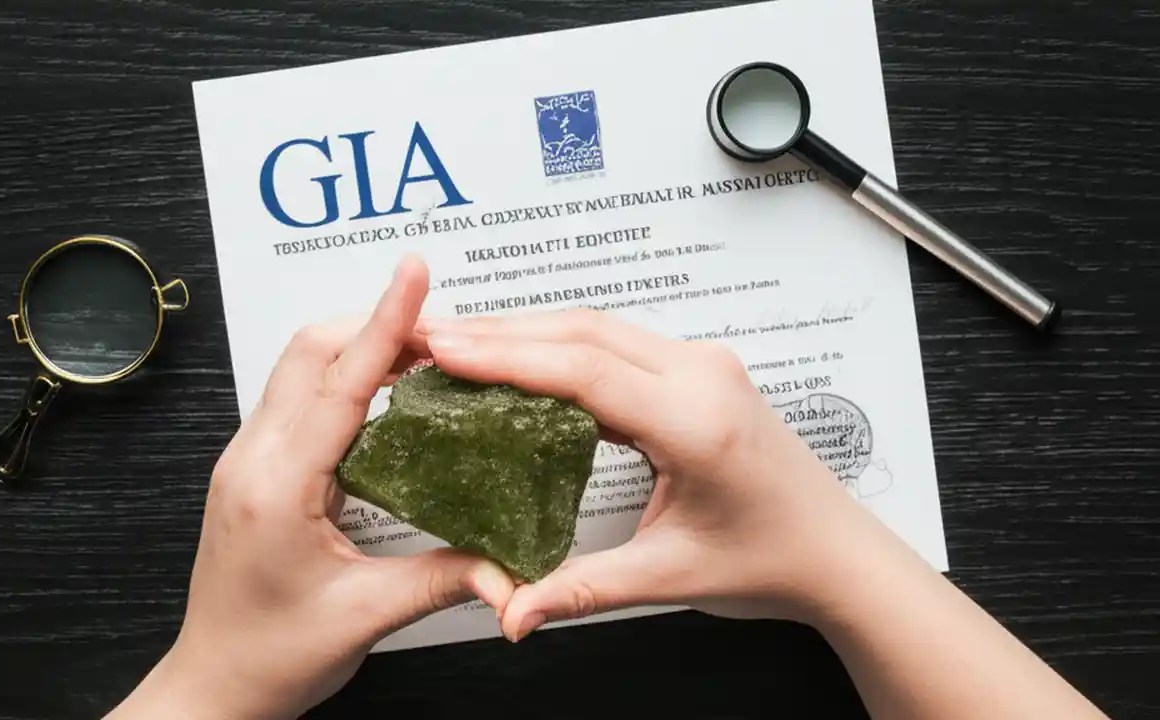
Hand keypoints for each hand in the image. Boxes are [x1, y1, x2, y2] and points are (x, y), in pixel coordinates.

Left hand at [107, 256, 513, 719]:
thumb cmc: (270, 656)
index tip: (415, 275)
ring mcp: (248, 460)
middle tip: (442, 324)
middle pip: (310, 350)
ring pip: (301, 366)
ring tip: (424, 349)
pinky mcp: (258, 469)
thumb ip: (446, 579)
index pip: (340, 382)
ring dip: (359, 344)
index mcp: (277, 486)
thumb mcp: (367, 616)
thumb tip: (510, 567)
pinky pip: (300, 398)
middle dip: (375, 321)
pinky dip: (346, 378)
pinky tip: (388, 394)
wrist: (213, 686)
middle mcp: (253, 459)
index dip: (386, 323)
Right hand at [422, 309, 884, 639]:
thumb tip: (513, 612)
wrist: (835, 551)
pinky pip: (616, 345)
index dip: (506, 357)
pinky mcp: (695, 371)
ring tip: (460, 342)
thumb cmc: (772, 558)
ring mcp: (702, 366)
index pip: (584, 371)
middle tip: (431, 336)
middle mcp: (703, 376)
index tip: (445, 348)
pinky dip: (559, 347)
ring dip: (527, 332)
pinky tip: (519, 359)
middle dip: (501, 331)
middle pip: (583, 332)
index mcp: (698, 421)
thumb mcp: (669, 577)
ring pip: (597, 330)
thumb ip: (581, 588)